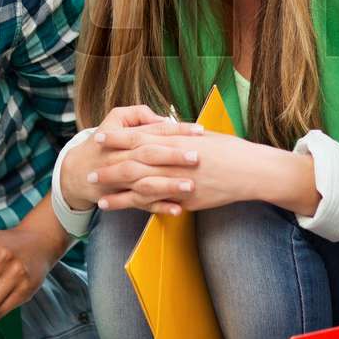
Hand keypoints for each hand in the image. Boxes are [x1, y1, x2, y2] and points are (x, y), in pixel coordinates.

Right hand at [61, 105, 205, 211]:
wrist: (78, 173)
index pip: (155, 131)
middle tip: (197, 156)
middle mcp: (123, 157)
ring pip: (146, 182)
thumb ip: (139, 114)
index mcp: (126, 137)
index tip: (200, 131)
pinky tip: (178, 209)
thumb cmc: (104, 142)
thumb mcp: (115, 119)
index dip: (177, 130)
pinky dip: (159, 207)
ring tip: (190, 185)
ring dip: (168, 185)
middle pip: (150, 155)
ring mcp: (123, 180)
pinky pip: (142, 204)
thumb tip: (164, 119)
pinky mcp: (124, 197)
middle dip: (173, 156)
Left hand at [91, 131, 260, 213]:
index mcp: (177, 141)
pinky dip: (134, 205)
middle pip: (134, 162)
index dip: (118, 138)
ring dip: (116, 187)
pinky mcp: (185, 199)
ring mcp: (179, 181)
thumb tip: (167, 130)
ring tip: (95, 190)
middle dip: (110, 165)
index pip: (141, 138)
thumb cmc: (230, 150)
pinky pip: (155, 203)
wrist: (251, 171)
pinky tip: (120, 207)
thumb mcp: (203, 137)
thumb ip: (182, 137)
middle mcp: (175, 161)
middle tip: (88, 168)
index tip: (99, 137)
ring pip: (140, 185)